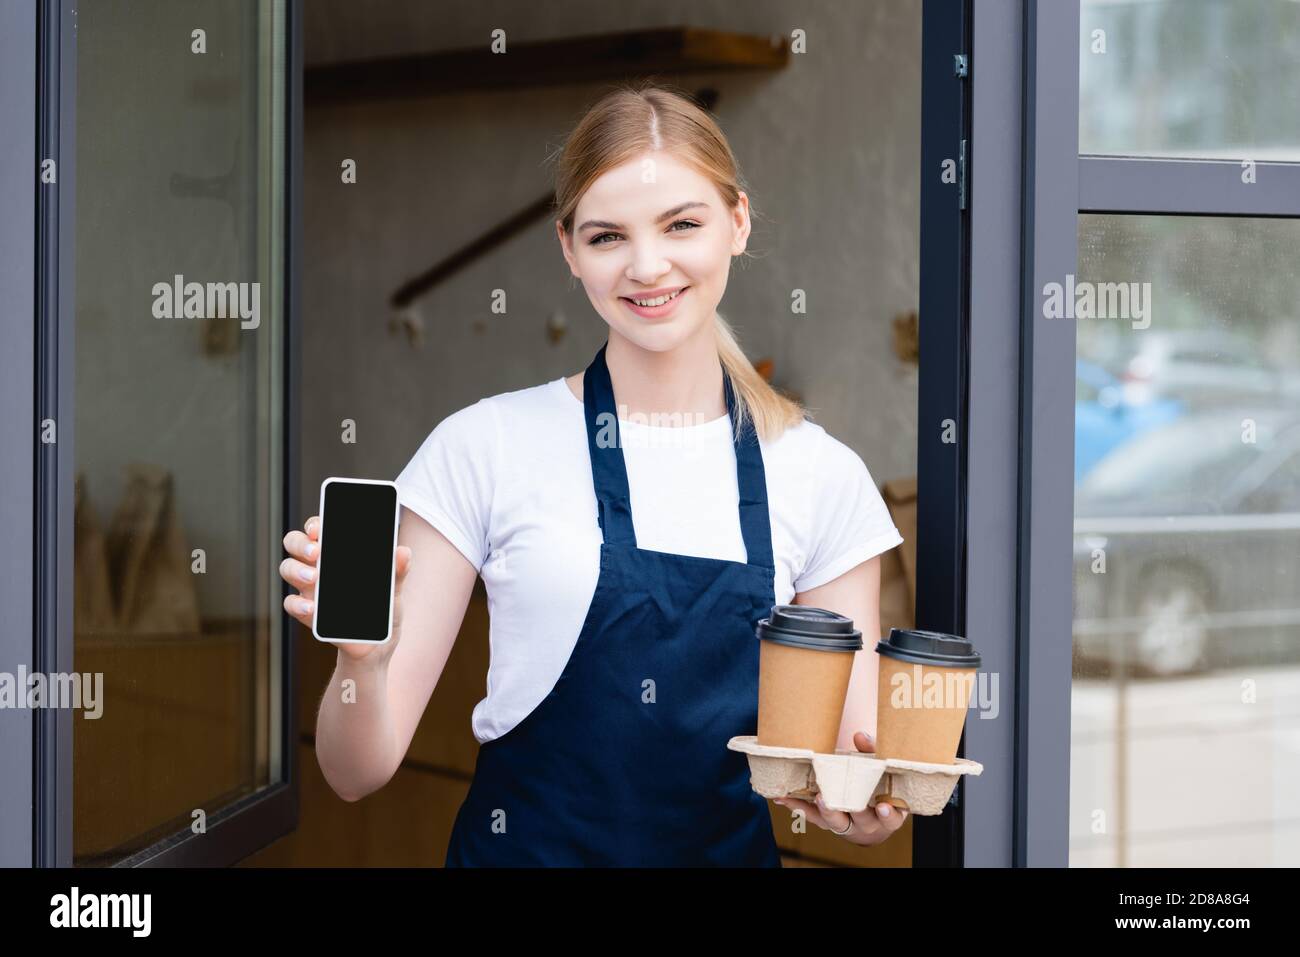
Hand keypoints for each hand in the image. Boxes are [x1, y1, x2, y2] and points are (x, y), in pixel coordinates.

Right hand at [280, 515, 412, 663]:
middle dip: (301, 543)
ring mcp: (310, 588)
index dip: (315, 524)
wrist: (377, 647)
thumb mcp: (394, 590)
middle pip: (295, 543)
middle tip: (317, 551)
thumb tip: (403, 552)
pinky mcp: (307, 613)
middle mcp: (319, 566)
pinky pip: (291, 603)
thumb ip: (397, 571)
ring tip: (314, 578)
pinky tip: (312, 607)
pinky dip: (298, 604)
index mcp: (337, 554)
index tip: (321, 528)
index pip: (319, 529)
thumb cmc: (383, 610)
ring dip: (297, 570)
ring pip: (288, 568)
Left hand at [772, 731, 908, 845]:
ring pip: (835, 822)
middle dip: (849, 810)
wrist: (869, 817)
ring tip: (816, 797)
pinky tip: (783, 797)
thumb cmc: (878, 787)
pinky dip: (798, 807)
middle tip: (833, 799)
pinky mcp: (827, 822)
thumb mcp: (882, 771)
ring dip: (823, 810)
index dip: (888, 814)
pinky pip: (813, 817)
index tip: (882, 807)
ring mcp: (847, 826)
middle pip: (860, 821)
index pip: (891, 818)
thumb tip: (860, 736)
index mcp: (888, 816)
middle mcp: (868, 825)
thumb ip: (873, 753)